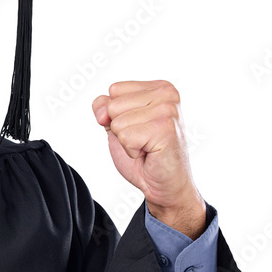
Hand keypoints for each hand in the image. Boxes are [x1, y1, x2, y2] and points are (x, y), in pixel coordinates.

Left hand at [92, 81, 205, 238]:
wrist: (163, 184)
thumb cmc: (143, 153)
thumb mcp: (117, 123)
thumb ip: (104, 108)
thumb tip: (103, 113)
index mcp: (159, 87)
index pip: (114, 90)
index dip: (115, 114)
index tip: (137, 127)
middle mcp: (167, 94)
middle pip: (113, 105)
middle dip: (121, 128)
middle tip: (143, 140)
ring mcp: (169, 110)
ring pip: (118, 122)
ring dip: (127, 141)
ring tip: (147, 146)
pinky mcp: (166, 129)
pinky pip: (125, 137)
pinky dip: (132, 151)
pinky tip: (150, 153)